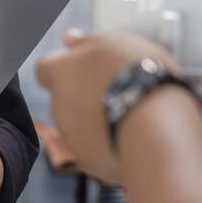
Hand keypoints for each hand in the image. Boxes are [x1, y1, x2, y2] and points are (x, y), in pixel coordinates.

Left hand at [35, 29, 180, 184]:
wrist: (156, 128)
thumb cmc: (136, 76)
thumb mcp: (113, 43)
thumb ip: (86, 41)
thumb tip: (68, 38)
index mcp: (60, 73)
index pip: (46, 69)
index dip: (65, 69)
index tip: (88, 70)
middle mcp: (58, 106)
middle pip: (65, 98)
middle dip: (84, 96)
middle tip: (118, 90)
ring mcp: (72, 138)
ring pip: (80, 126)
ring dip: (97, 121)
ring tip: (133, 115)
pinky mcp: (90, 164)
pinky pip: (97, 151)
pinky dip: (109, 145)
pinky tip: (134, 137)